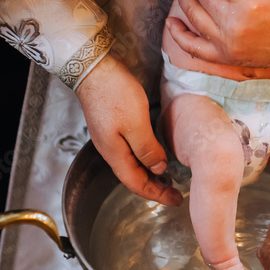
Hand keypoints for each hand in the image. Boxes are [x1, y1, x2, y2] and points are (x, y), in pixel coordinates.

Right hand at [76, 53, 182, 205]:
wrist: (93, 69)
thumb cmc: (114, 93)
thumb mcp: (136, 124)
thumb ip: (147, 150)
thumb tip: (159, 169)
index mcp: (114, 154)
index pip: (136, 184)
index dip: (156, 195)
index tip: (175, 200)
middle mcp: (110, 150)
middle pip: (133, 177)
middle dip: (154, 187)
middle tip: (175, 192)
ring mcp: (109, 138)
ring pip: (132, 164)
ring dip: (150, 173)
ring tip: (168, 176)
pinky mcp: (112, 126)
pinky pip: (130, 151)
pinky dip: (144, 158)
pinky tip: (154, 153)